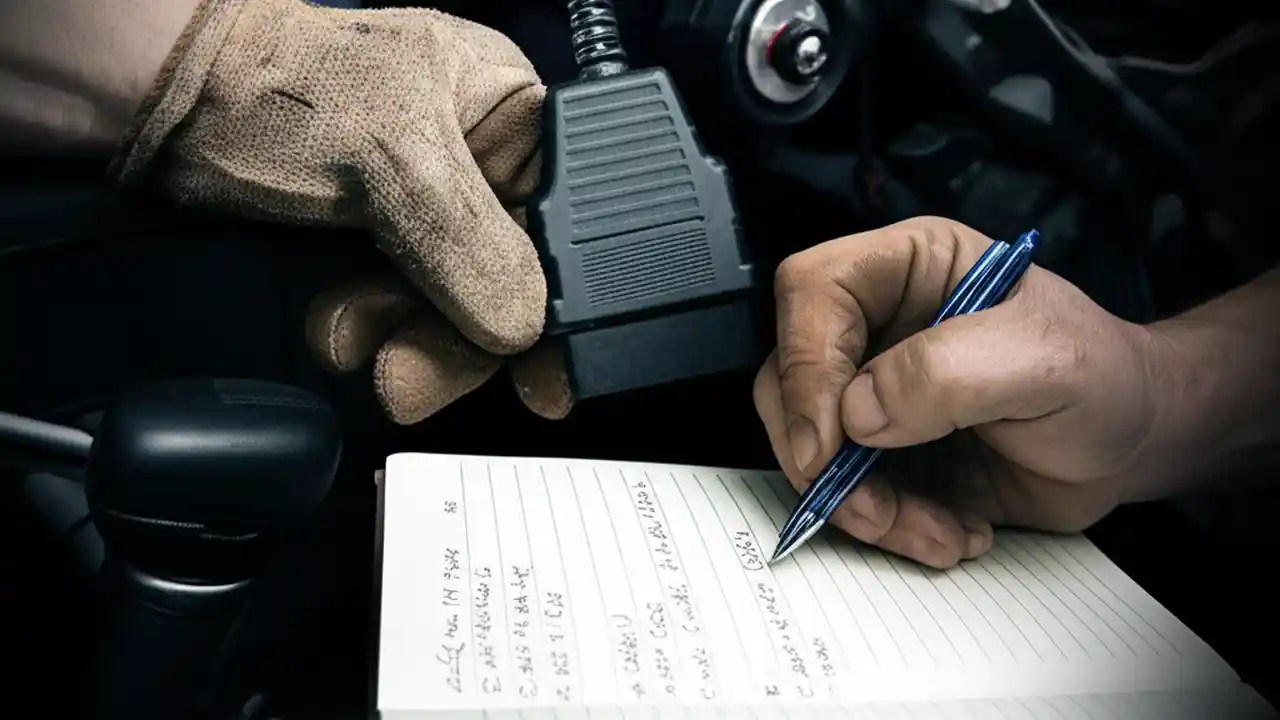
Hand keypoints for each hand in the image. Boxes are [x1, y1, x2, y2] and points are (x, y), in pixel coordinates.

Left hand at [109, 0, 570, 422]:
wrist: (173, 108)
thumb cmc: (276, 88)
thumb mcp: (392, 158)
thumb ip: (468, 244)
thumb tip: (523, 326)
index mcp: (517, 115)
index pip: (568, 223)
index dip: (560, 300)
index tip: (544, 373)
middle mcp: (488, 165)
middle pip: (516, 281)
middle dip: (461, 336)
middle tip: (413, 378)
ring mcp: (439, 210)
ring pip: (460, 308)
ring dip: (410, 341)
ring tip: (351, 341)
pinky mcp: (393, 246)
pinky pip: (412, 313)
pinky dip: (379, 333)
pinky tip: (340, 332)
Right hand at [753, 216, 1159, 568]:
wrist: (1132, 442)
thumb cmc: (1104, 376)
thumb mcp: (1045, 359)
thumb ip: (948, 372)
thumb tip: (856, 415)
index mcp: (905, 269)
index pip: (812, 292)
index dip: (804, 365)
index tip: (829, 442)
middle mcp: (874, 326)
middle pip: (788, 380)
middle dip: (823, 458)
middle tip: (870, 506)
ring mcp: (872, 393)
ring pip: (809, 448)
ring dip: (862, 506)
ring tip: (938, 531)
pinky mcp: (882, 453)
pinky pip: (848, 494)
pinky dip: (890, 528)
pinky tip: (952, 532)